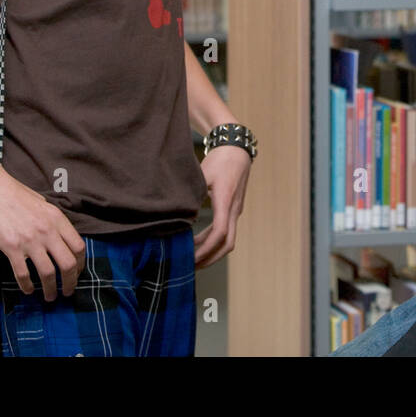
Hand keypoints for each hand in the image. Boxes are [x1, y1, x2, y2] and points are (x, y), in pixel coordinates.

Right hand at [0, 164, 85, 301]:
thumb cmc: (13, 193)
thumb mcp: (41, 203)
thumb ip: (52, 220)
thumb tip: (59, 236)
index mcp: (57, 219)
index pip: (78, 247)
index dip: (80, 264)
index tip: (77, 273)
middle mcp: (47, 231)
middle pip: (68, 264)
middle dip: (71, 282)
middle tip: (68, 291)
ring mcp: (30, 240)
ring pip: (48, 273)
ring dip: (51, 289)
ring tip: (50, 297)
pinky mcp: (12, 247)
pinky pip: (23, 273)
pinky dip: (27, 286)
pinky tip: (28, 290)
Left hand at [194, 144, 250, 267]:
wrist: (237, 150)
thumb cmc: (219, 160)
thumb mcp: (202, 174)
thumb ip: (191, 195)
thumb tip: (178, 216)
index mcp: (226, 201)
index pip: (220, 232)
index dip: (206, 247)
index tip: (191, 256)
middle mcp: (234, 209)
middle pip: (227, 243)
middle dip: (210, 258)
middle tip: (191, 267)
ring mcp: (235, 211)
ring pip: (228, 240)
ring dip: (212, 252)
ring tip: (193, 259)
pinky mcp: (233, 210)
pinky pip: (226, 231)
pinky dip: (212, 241)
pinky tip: (197, 243)